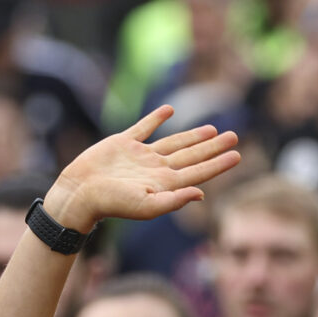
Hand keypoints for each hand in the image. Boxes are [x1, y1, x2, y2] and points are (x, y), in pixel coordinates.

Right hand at [43, 108, 242, 230]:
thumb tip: (202, 193)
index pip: (199, 172)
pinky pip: (144, 127)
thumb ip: (175, 201)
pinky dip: (156, 118)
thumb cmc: (112, 204)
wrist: (79, 193)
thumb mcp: (146, 206)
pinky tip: (168, 110)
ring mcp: (140, 156)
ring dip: (192, 135)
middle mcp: (156, 169)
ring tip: (212, 129)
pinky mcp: (123, 143)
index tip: (238, 155)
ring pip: (174, 142)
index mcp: (165, 184)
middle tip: (234, 137)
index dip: (219, 164)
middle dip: (214, 147)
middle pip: (192, 155)